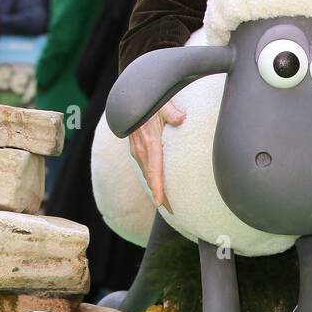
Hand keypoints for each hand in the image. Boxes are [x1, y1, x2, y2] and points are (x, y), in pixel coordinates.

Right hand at [128, 99, 185, 214]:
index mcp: (149, 144)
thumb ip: (172, 112)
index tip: (160, 204)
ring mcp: (137, 151)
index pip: (154, 171)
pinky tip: (158, 186)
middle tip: (172, 212)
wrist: (129, 100)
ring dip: (156, 189)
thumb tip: (182, 118)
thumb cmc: (148, 102)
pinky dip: (152, 180)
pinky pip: (145, 169)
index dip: (157, 189)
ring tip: (166, 204)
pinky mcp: (137, 150)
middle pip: (151, 179)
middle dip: (160, 196)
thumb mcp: (161, 104)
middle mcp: (141, 151)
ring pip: (147, 175)